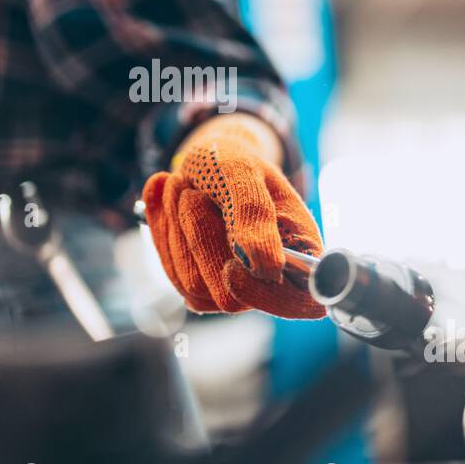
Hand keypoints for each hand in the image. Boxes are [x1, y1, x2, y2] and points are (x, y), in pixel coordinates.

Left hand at [142, 115, 324, 318]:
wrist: (205, 162)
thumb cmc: (233, 163)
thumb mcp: (242, 171)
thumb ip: (253, 213)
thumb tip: (267, 267)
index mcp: (301, 251)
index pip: (299, 302)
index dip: (267, 296)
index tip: (232, 269)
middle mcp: (269, 278)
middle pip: (230, 295)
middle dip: (202, 240)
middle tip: (191, 194)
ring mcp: (232, 287)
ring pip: (192, 282)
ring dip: (177, 227)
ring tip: (184, 189)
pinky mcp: (198, 286)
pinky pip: (173, 273)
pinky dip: (163, 232)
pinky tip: (166, 199)